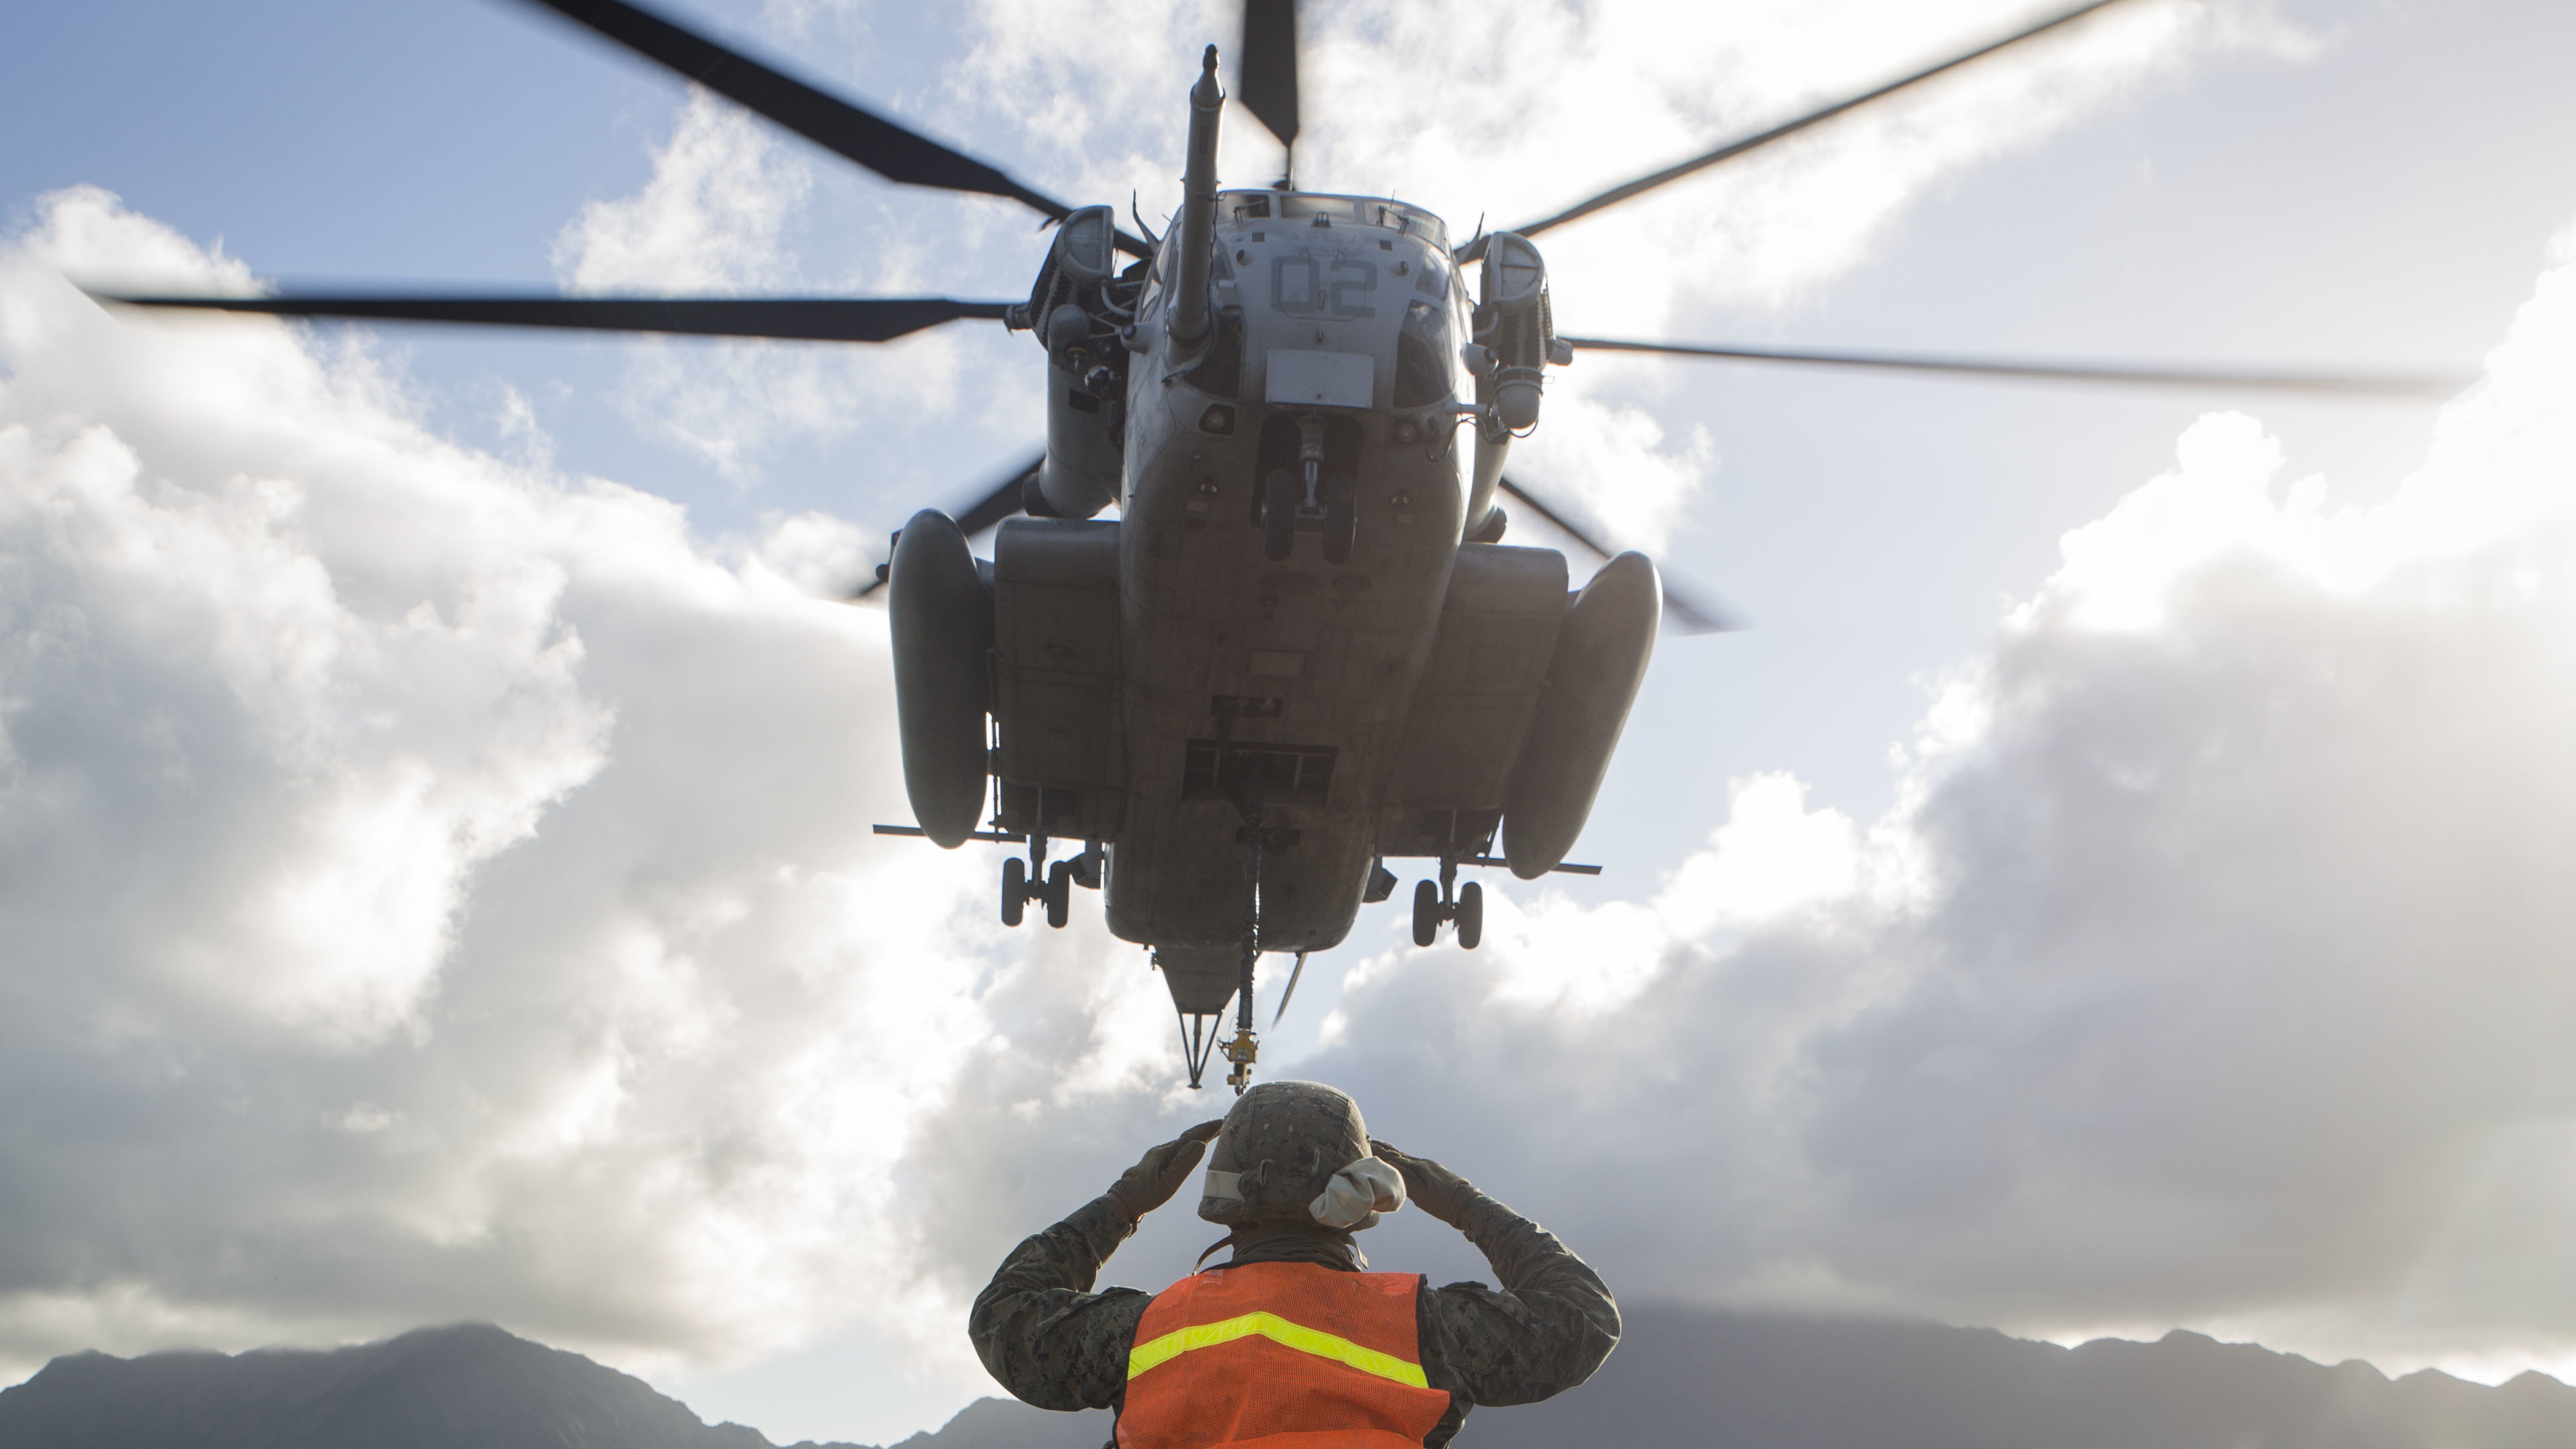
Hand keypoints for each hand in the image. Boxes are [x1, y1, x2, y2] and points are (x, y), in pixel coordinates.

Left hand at [1104, 1120, 1223, 1222]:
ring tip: (1209, 1135)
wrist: (1122, 1202)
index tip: (1222, 1121)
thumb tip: (1200, 1144)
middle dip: (1204, 1131)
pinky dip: (1185, 1147)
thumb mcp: (1168, 1181)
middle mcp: (1161, 1150)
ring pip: (1180, 1144)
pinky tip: (1186, 1152)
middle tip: (1221, 1125)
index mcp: (1166, 1152)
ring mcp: (1156, 1157)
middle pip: (1186, 1138)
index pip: (1191, 1137)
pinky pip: (1175, 1151)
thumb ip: (1184, 1163)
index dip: (1207, 1129)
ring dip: (1195, 1138)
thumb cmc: (1145, 1194)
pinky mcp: (1154, 1164)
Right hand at [1368, 1140, 1474, 1224]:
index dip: (1379, 1150)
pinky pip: (1413, 1163)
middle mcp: (1423, 1164)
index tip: (1367, 1141)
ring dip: (1392, 1153)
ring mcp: (1430, 1167)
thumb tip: (1391, 1167)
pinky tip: (1402, 1162)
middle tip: (1370, 1139)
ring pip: (1406, 1158)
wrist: (1467, 1205)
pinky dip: (1403, 1159)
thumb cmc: (1444, 1204)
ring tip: (1382, 1147)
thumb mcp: (1422, 1196)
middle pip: (1399, 1154)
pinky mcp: (1435, 1172)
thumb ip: (1406, 1181)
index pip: (1394, 1157)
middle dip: (1384, 1148)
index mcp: (1418, 1168)